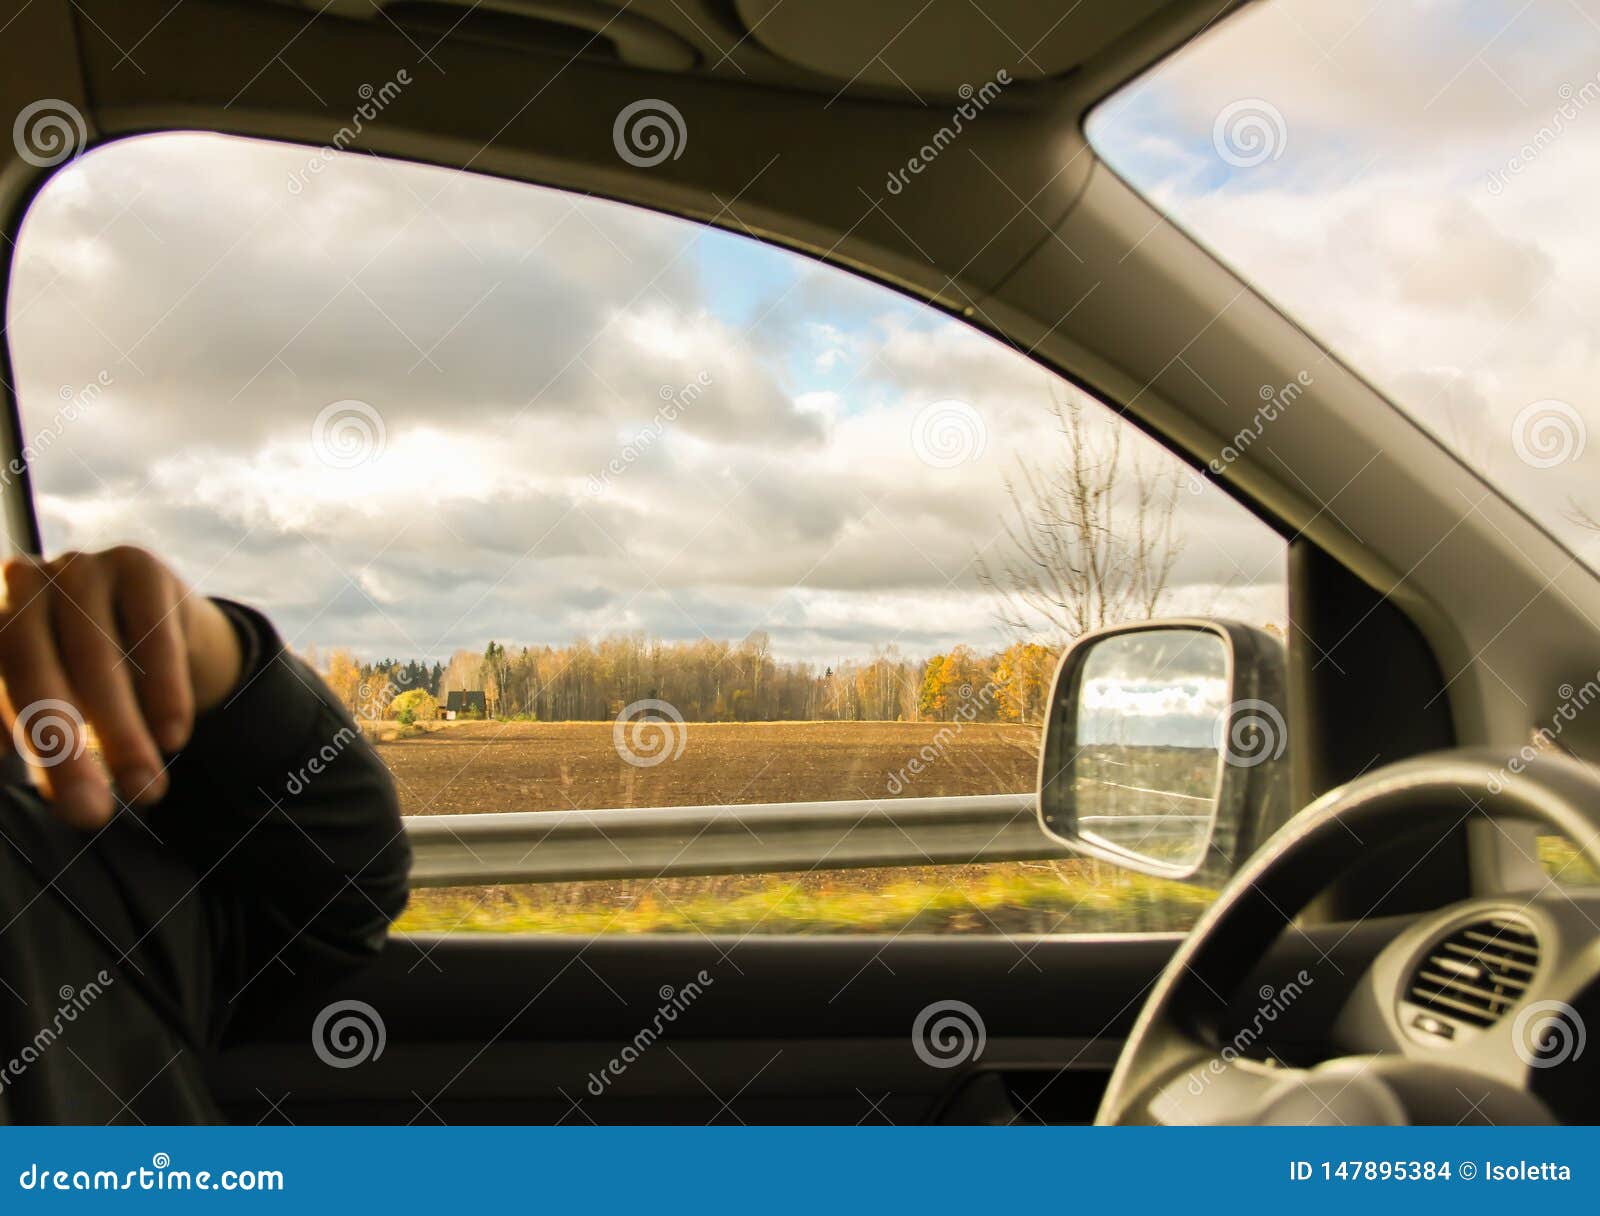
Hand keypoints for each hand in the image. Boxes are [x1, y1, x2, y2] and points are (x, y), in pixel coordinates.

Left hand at [0, 546, 243, 827]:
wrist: (165, 626)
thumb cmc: (96, 681)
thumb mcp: (57, 708)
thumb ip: (40, 741)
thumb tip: (57, 799)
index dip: (9, 739)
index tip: (44, 803)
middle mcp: (21, 588)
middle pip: (33, 670)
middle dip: (62, 751)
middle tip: (90, 815)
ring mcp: (80, 569)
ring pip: (95, 657)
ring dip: (123, 733)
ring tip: (146, 791)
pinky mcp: (139, 566)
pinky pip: (153, 635)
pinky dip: (165, 693)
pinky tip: (173, 738)